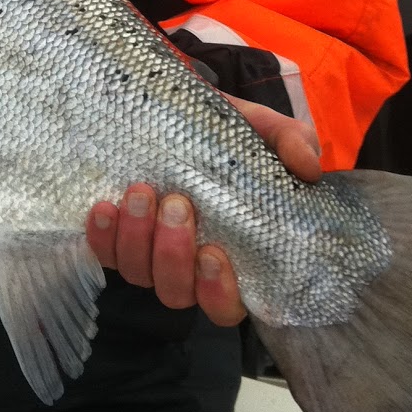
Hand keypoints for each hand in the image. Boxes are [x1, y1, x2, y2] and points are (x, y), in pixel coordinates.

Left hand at [85, 96, 321, 325]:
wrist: (173, 106)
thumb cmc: (225, 132)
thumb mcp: (264, 130)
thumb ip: (292, 144)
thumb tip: (310, 169)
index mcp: (230, 254)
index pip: (227, 305)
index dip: (219, 293)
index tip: (214, 254)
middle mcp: (186, 265)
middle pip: (176, 293)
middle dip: (173, 255)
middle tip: (177, 203)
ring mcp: (147, 254)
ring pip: (138, 274)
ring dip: (138, 239)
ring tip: (142, 192)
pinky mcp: (114, 236)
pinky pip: (103, 252)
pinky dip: (102, 236)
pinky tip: (104, 206)